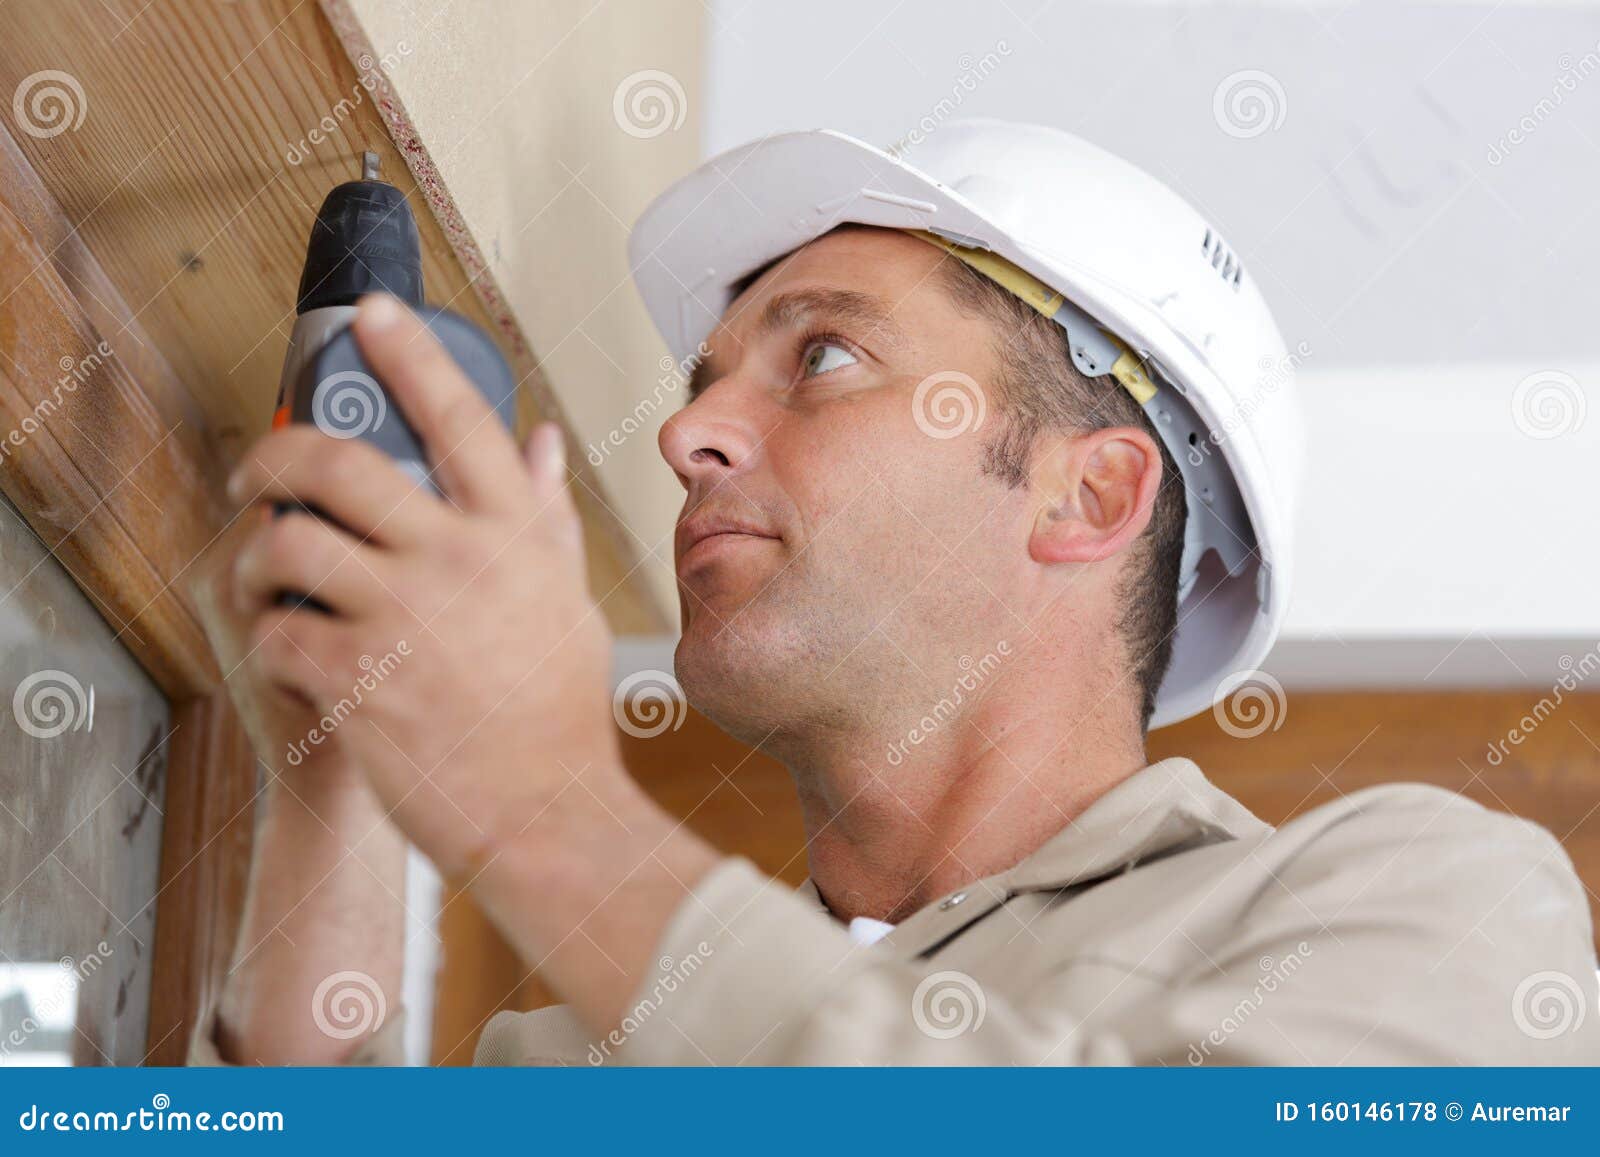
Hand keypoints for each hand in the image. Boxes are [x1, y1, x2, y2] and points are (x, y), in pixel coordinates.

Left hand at [224, 294, 622, 876]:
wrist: (543, 811)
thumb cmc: (558, 711)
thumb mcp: (567, 597)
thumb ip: (544, 514)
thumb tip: (542, 442)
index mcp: (511, 535)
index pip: (457, 416)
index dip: (408, 352)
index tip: (373, 313)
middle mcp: (455, 561)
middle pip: (339, 462)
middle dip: (276, 452)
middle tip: (258, 468)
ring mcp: (402, 618)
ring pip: (288, 540)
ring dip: (256, 549)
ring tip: (259, 568)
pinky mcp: (357, 679)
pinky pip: (277, 629)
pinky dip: (270, 634)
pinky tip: (289, 646)